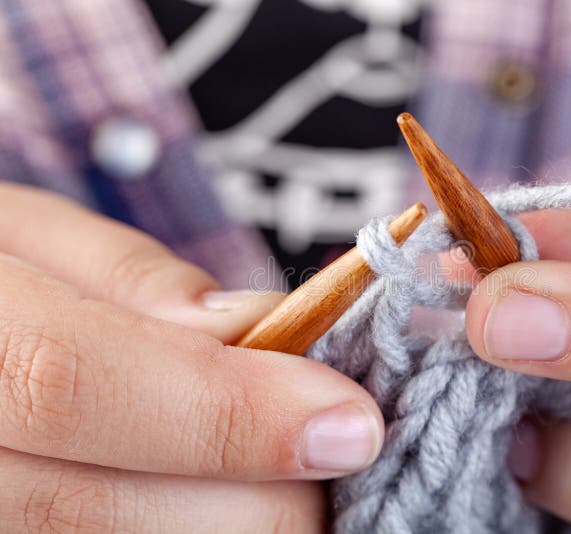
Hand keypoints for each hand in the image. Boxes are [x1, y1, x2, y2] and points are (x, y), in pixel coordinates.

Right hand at [0, 184, 383, 531]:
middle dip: (247, 505)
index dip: (223, 413)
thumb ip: (135, 282)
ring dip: (222, 529)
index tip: (351, 424)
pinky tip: (221, 505)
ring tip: (289, 490)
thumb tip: (261, 328)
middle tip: (335, 471)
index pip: (66, 382)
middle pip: (82, 510)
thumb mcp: (21, 234)